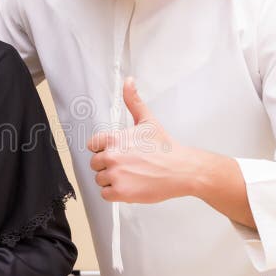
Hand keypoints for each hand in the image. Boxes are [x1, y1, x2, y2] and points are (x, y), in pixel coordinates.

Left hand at [87, 77, 198, 202]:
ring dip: (112, 180)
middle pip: (95, 163)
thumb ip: (133, 101)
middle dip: (108, 165)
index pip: (92, 145)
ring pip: (100, 179)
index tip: (117, 152)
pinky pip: (105, 194)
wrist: (182, 169)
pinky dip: (115, 193)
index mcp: (114, 139)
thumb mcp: (147, 120)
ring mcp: (115, 175)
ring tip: (131, 176)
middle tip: (128, 165)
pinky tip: (130, 186)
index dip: (104, 149)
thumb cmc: (166, 147)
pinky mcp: (121, 192)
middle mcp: (112, 156)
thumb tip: (128, 81)